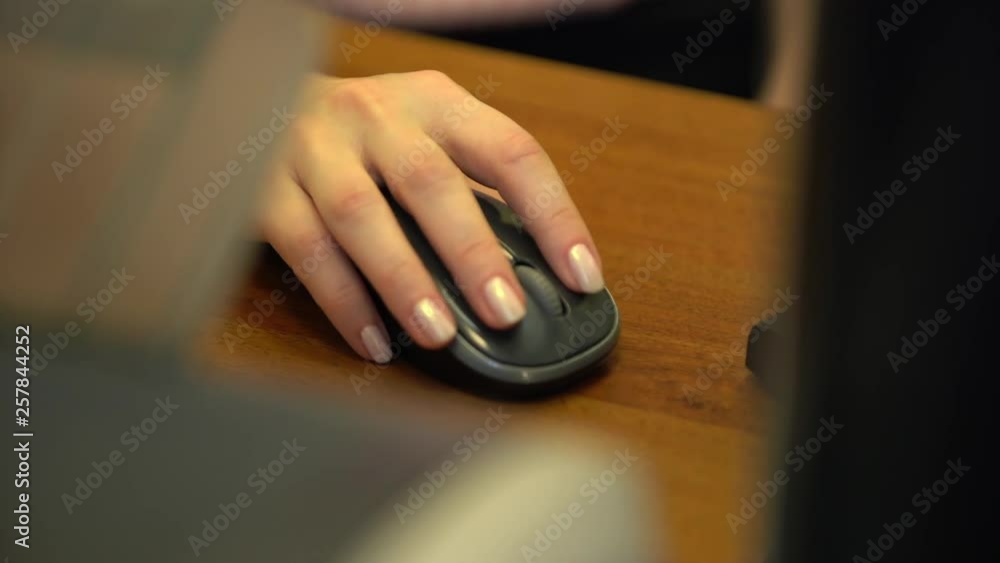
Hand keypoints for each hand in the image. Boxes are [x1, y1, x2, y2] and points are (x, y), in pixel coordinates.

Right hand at [258, 71, 603, 362]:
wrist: (257, 92)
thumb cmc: (362, 133)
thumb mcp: (423, 133)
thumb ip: (467, 187)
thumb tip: (526, 272)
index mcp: (435, 102)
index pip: (510, 152)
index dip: (553, 216)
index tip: (582, 275)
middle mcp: (377, 116)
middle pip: (431, 182)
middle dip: (471, 251)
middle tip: (505, 311)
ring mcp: (316, 148)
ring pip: (361, 215)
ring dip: (403, 280)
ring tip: (439, 334)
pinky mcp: (266, 186)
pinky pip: (308, 249)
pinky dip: (344, 301)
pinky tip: (375, 343)